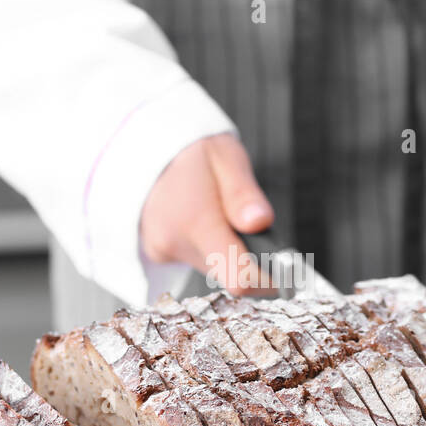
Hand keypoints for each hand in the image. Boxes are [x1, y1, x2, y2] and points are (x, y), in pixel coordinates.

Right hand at [140, 133, 274, 294]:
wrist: (140, 146)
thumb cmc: (190, 151)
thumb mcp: (225, 156)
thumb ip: (243, 193)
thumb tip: (260, 223)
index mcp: (195, 221)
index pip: (239, 277)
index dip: (269, 279)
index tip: (285, 267)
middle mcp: (174, 243)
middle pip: (229, 272)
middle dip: (247, 254)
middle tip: (247, 220)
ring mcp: (162, 251)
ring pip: (213, 266)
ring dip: (227, 248)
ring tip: (219, 211)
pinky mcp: (157, 254)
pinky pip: (196, 258)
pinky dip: (207, 244)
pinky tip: (200, 216)